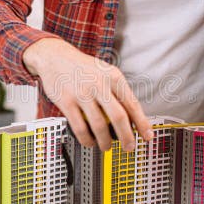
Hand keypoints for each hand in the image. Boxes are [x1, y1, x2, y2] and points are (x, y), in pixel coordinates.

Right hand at [23, 38, 152, 150]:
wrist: (55, 57)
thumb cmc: (83, 68)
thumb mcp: (105, 72)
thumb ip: (117, 92)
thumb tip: (132, 117)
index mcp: (113, 77)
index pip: (132, 104)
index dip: (142, 123)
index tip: (147, 136)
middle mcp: (99, 84)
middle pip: (119, 117)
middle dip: (127, 137)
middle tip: (129, 147)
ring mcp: (82, 93)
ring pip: (99, 125)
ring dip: (105, 141)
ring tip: (106, 146)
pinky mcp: (67, 102)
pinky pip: (79, 127)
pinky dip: (86, 139)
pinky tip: (89, 141)